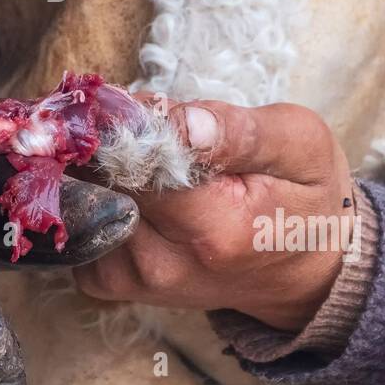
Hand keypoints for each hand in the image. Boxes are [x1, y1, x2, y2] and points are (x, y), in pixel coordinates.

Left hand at [74, 101, 357, 331]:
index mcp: (217, 229)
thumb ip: (241, 132)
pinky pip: (79, 226)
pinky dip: (92, 196)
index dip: (127, 122)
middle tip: (128, 116)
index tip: (132, 101)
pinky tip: (126, 184)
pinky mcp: (115, 283)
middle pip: (103, 179)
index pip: (139, 161)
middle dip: (105, 139)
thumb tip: (185, 124)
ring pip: (86, 197)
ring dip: (98, 166)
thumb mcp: (300, 146)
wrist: (304, 272)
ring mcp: (135, 278)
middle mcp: (165, 264)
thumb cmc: (304, 198)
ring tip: (137, 153)